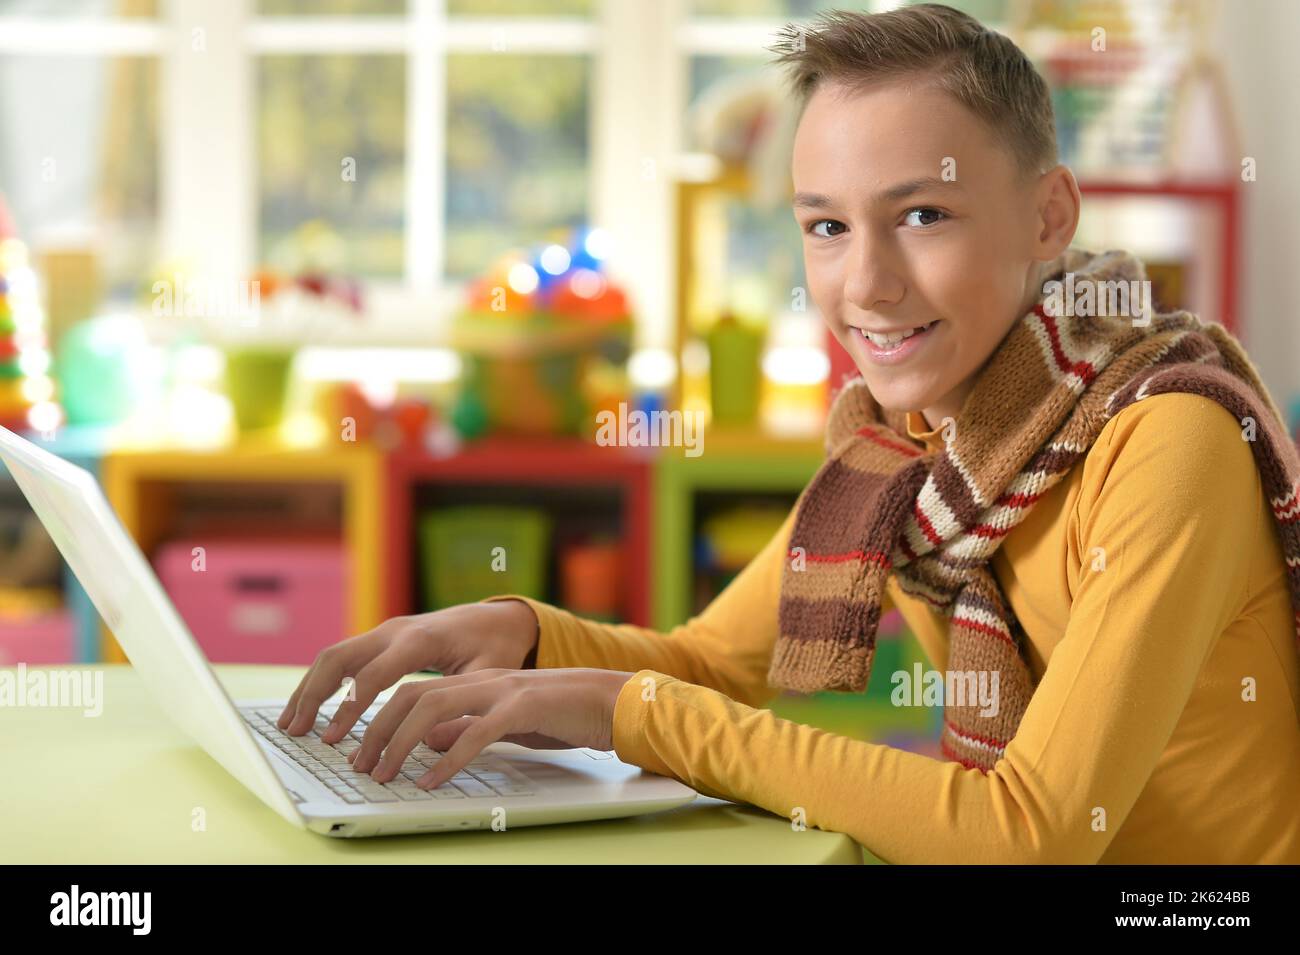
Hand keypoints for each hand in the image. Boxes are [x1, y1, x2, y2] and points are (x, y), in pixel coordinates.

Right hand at [277, 599, 538, 738]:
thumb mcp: (490, 675)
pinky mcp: (381, 638)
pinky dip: (321, 681)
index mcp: (420, 639)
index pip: (374, 675)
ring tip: (290, 724)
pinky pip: (343, 657)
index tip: (332, 738)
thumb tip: (431, 747)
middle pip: (340, 658)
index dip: (350, 708)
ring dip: (308, 688)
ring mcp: (385, 631)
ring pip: (334, 655)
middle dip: (313, 696)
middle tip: (296, 732)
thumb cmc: (495, 647)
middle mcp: (396, 630)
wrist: (497, 618)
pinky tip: (308, 706)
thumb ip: (462, 706)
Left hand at [349, 668, 634, 789]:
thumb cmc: (563, 715)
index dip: (381, 718)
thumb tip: (428, 743)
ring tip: (386, 773)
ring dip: (401, 743)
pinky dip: (448, 758)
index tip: (362, 750)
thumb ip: (467, 728)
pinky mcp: (524, 709)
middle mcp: (484, 680)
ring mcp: (503, 691)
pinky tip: (431, 780)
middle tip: (362, 765)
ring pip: (434, 707)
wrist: (613, 702)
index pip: (414, 691)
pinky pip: (477, 733)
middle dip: (379, 730)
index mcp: (478, 681)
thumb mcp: (505, 724)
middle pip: (413, 695)